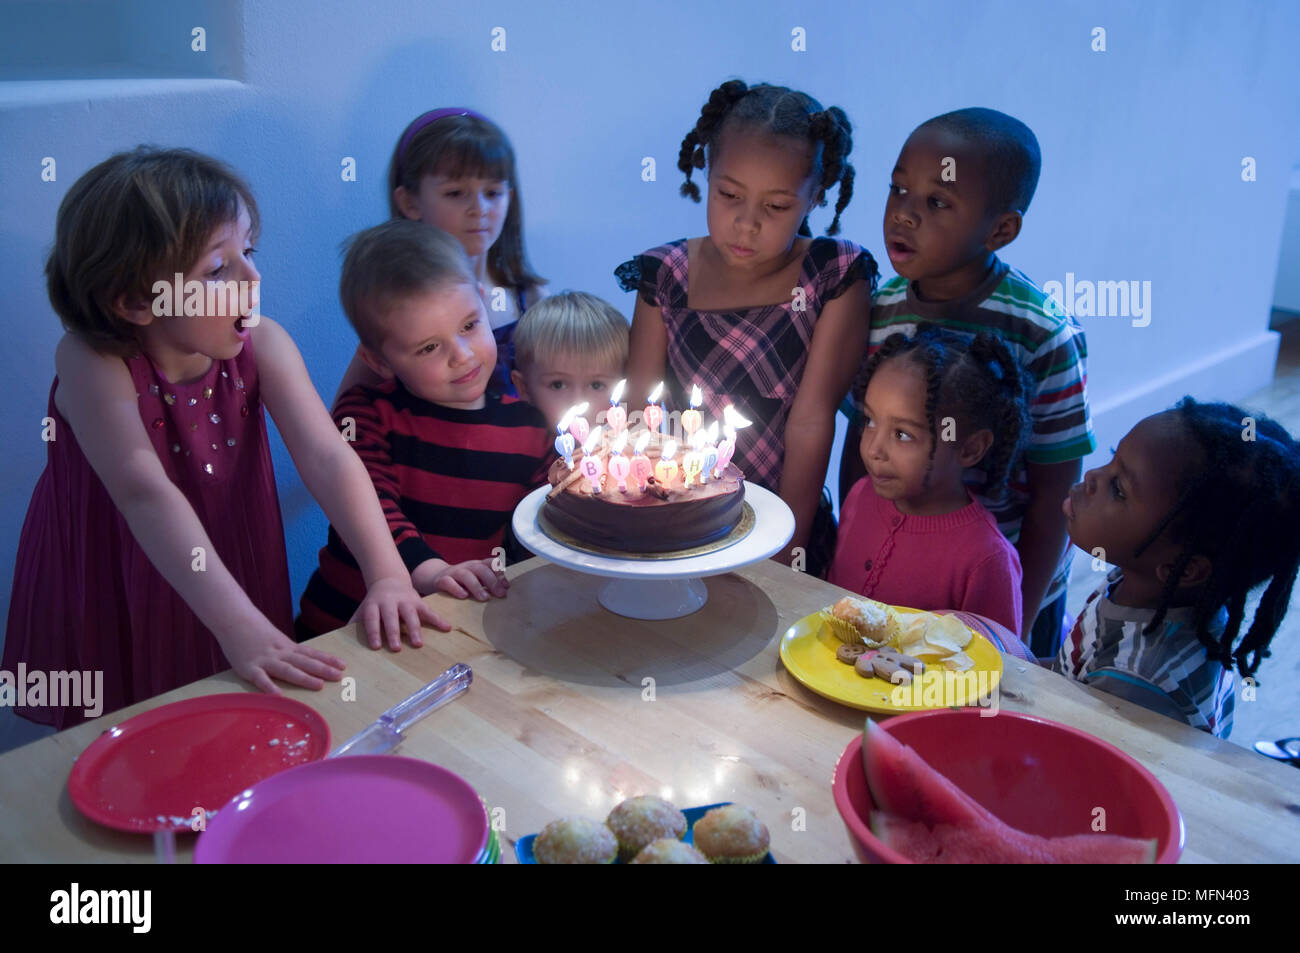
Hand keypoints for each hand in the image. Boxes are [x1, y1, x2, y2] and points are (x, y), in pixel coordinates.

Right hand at [219, 617, 346, 693]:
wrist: (232, 617)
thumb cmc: (253, 629)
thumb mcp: (275, 639)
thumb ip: (286, 651)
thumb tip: (301, 663)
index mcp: (286, 646)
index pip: (310, 653)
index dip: (327, 660)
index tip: (343, 665)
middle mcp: (279, 652)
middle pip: (304, 662)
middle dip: (323, 669)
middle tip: (339, 676)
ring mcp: (264, 660)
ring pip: (287, 670)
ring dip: (304, 678)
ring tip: (320, 685)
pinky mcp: (248, 667)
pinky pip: (260, 679)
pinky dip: (269, 687)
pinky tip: (279, 696)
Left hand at [351, 575, 451, 650]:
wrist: (389, 579)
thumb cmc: (375, 602)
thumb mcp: (363, 609)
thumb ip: (355, 623)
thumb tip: (339, 640)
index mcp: (374, 604)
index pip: (372, 618)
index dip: (373, 632)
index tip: (376, 647)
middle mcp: (390, 601)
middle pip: (392, 617)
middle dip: (394, 632)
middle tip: (397, 648)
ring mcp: (406, 600)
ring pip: (411, 614)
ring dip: (415, 629)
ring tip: (418, 643)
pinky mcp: (419, 601)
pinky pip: (429, 611)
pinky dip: (439, 619)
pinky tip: (447, 628)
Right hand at [422, 559, 508, 601]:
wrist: (435, 577)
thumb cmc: (461, 581)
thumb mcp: (476, 579)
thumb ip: (489, 583)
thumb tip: (505, 590)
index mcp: (477, 566)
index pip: (490, 563)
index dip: (500, 573)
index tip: (506, 586)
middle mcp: (467, 567)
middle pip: (481, 569)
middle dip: (492, 581)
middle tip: (500, 594)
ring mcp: (454, 573)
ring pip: (466, 575)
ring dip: (476, 586)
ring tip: (484, 598)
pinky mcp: (441, 580)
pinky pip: (448, 582)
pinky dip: (456, 588)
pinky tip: (464, 596)